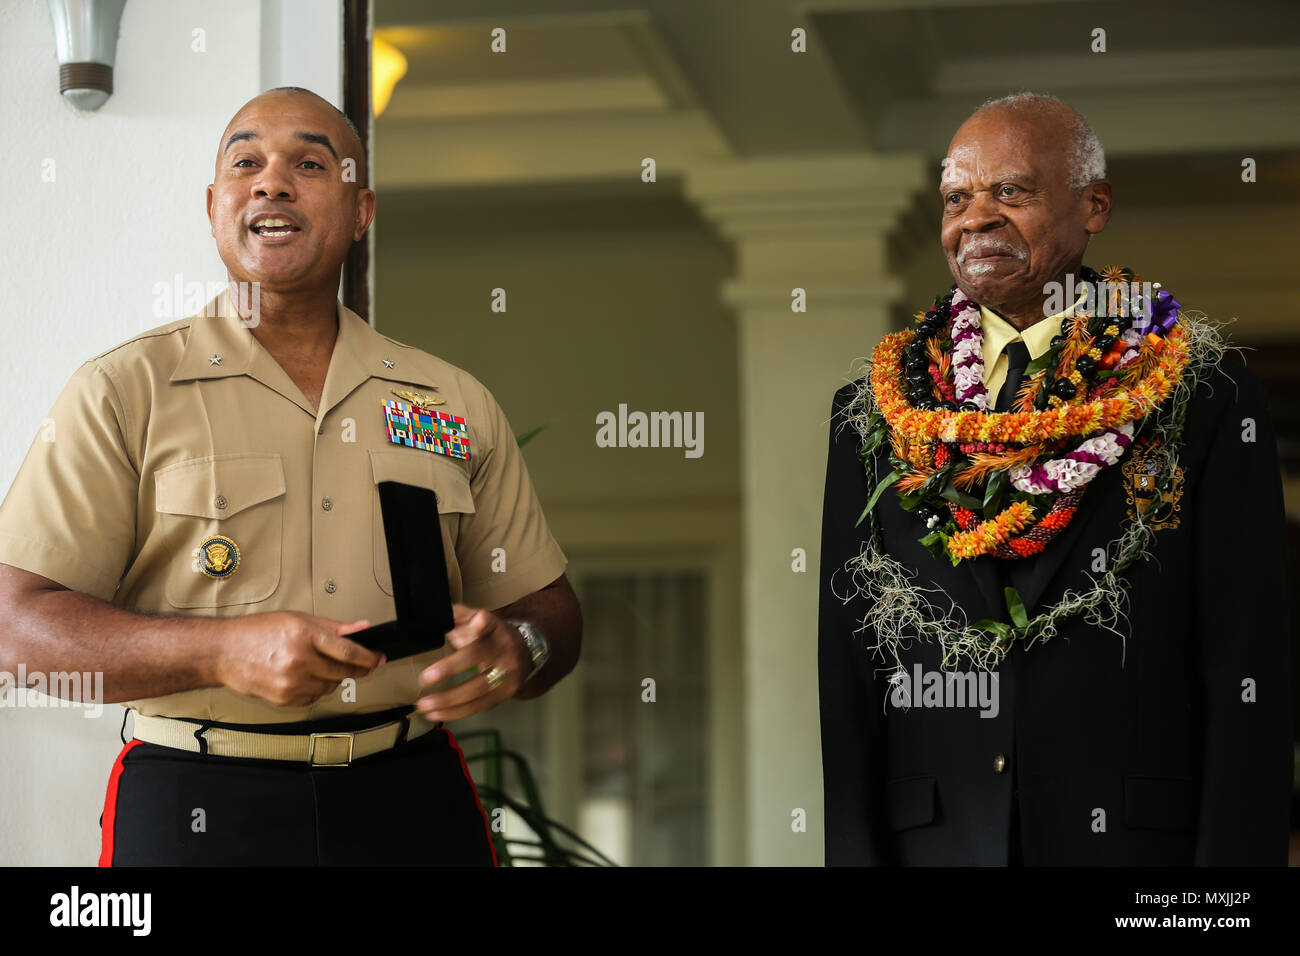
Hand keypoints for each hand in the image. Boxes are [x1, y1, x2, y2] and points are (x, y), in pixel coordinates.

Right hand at [214, 611, 384, 706]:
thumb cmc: (258, 632)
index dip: (369, 657)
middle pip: (343, 671)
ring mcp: (291, 682)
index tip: (379, 658)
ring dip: (335, 677)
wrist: (225, 652)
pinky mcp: (284, 699)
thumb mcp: (298, 619)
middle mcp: (299, 660)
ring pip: (331, 686)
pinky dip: (317, 688)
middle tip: (363, 664)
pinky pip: (314, 697)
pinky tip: (307, 676)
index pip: (348, 651)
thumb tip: (361, 628)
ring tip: (321, 665)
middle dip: (358, 668)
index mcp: (304, 635)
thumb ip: (333, 627)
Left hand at [415, 603, 529, 720]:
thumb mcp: (477, 619)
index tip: (478, 621)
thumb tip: (437, 615)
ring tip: (425, 705)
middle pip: (479, 658)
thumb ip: (458, 615)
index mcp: (494, 628)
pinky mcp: (505, 693)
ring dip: (448, 700)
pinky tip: (436, 713)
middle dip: (451, 668)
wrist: (525, 653)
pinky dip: (455, 712)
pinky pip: (479, 706)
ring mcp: (507, 674)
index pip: (490, 622)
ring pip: (478, 689)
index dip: (483, 623)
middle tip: (425, 677)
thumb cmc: (491, 636)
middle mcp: (503, 649)